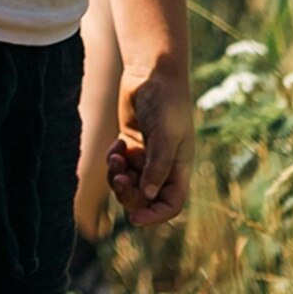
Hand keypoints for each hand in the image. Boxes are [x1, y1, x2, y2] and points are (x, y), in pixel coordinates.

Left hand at [105, 63, 191, 227]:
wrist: (152, 75)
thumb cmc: (166, 103)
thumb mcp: (165, 135)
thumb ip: (158, 166)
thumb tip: (148, 196)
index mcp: (178, 168)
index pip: (171, 204)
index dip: (155, 215)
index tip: (135, 218)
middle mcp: (163, 166)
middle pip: (144, 198)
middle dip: (129, 193)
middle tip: (119, 178)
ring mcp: (145, 157)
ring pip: (128, 184)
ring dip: (118, 177)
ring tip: (116, 156)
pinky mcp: (130, 145)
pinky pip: (118, 167)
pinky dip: (114, 161)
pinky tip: (116, 144)